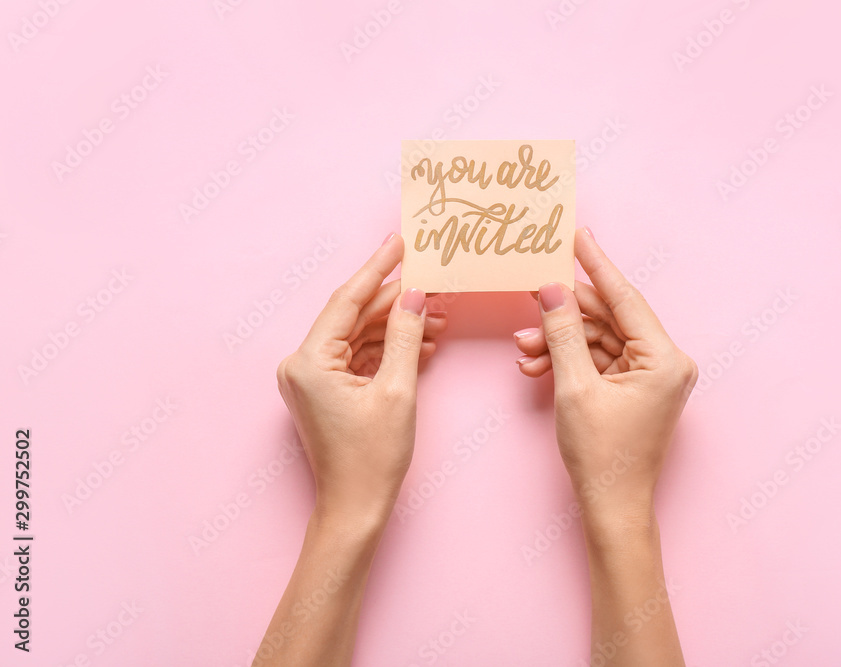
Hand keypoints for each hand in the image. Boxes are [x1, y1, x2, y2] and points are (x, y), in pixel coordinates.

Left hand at [275, 233, 446, 522]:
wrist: (355, 508)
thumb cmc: (372, 458)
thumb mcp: (398, 390)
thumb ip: (407, 335)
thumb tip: (416, 296)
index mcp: (309, 360)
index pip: (348, 299)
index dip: (378, 268)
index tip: (400, 242)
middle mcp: (302, 364)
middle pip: (354, 316)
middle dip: (396, 301)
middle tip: (432, 282)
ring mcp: (312, 378)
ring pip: (360, 336)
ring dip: (397, 326)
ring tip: (438, 316)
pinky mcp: (326, 391)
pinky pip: (359, 357)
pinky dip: (388, 349)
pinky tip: (423, 342)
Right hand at [515, 227, 697, 526]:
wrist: (611, 507)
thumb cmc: (602, 455)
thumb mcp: (574, 387)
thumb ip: (563, 332)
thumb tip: (552, 289)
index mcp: (664, 358)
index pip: (625, 298)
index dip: (596, 265)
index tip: (577, 235)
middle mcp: (666, 362)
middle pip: (609, 318)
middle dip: (565, 313)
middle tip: (532, 295)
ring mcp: (652, 376)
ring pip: (600, 339)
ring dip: (561, 340)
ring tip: (525, 346)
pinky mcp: (636, 388)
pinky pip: (600, 360)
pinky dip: (569, 360)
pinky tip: (537, 363)